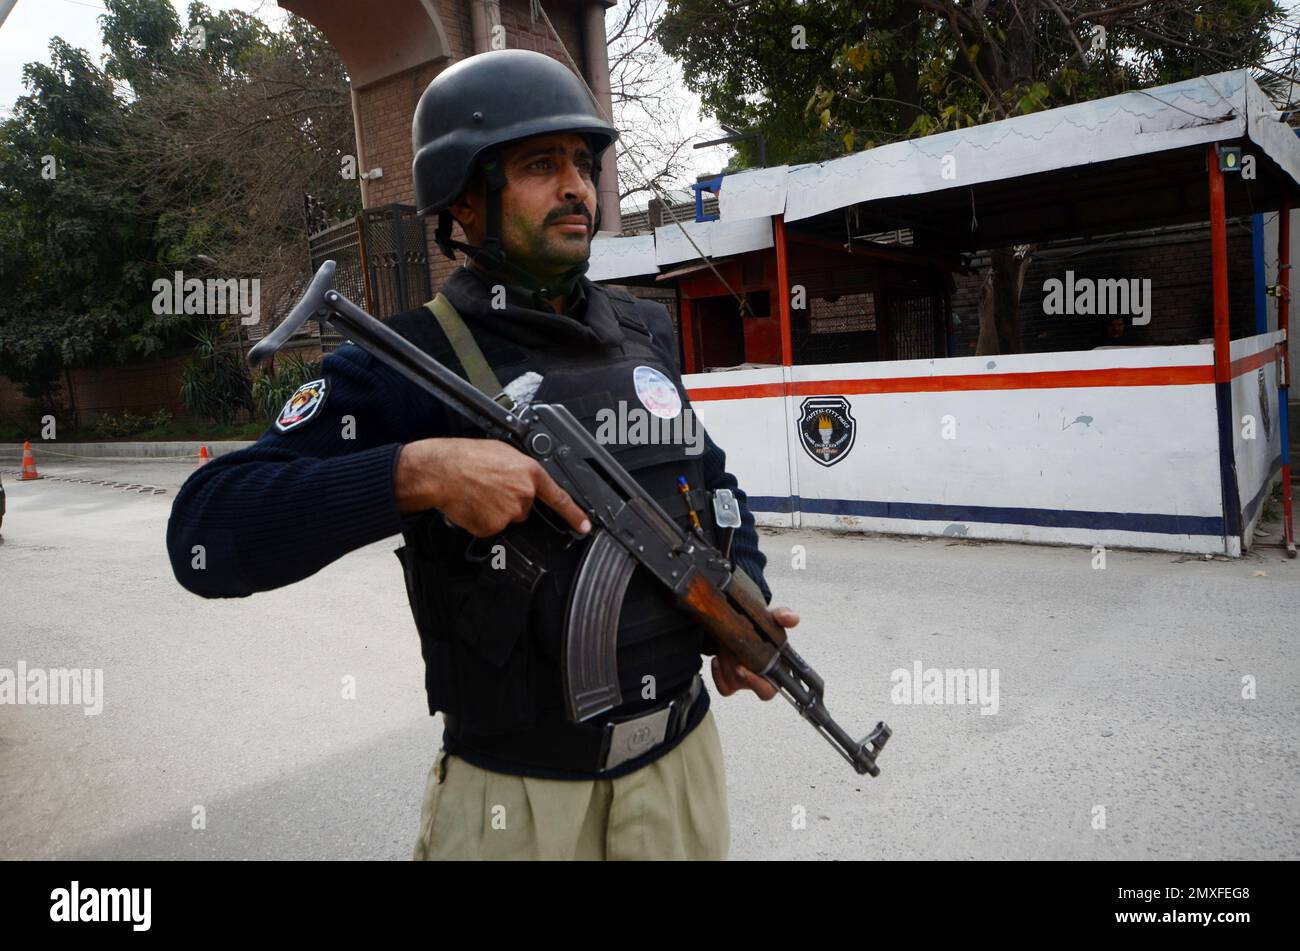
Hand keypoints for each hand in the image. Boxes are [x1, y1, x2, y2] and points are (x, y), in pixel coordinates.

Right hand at [395, 437, 590, 537]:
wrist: (442, 471)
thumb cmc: (466, 456)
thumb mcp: (503, 451)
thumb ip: (520, 468)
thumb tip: (524, 477)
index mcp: (529, 473)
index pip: (559, 498)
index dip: (574, 514)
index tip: (585, 527)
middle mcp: (523, 494)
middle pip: (525, 508)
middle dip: (511, 500)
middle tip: (490, 487)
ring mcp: (509, 513)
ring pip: (507, 518)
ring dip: (495, 510)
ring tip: (478, 492)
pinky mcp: (492, 527)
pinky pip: (490, 528)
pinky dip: (481, 519)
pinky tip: (472, 504)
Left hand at [710, 606, 798, 700]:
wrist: (744, 623)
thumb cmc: (764, 626)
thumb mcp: (773, 618)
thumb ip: (783, 616)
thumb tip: (792, 618)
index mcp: (778, 671)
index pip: (768, 690)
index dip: (754, 683)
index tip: (740, 668)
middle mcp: (762, 679)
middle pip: (745, 684)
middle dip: (733, 668)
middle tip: (730, 652)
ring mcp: (746, 682)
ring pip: (731, 682)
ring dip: (726, 663)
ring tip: (727, 645)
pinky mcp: (732, 683)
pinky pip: (723, 687)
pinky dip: (717, 673)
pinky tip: (717, 659)